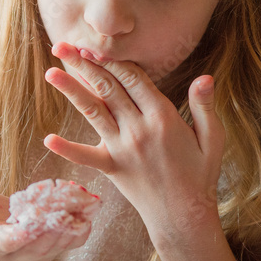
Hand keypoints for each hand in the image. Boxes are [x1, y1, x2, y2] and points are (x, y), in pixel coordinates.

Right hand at [0, 182, 91, 260]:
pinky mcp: (55, 251)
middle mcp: (18, 258)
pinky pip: (72, 242)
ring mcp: (38, 257)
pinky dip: (82, 225)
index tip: (35, 218)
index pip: (9, 242)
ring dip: (71, 222)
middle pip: (40, 245)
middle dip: (54, 223)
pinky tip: (87, 207)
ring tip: (79, 198)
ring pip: (59, 243)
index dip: (23, 232)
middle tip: (66, 199)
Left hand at [42, 41, 224, 238]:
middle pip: (108, 88)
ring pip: (93, 111)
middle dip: (85, 64)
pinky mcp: (111, 167)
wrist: (184, 216)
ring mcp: (122, 148)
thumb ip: (205, 106)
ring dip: (70, 90)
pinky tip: (48, 139)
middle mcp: (139, 129)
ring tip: (51, 71)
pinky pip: (86, 156)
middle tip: (63, 46)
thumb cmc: (200, 175)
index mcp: (163, 117)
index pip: (133, 79)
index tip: (94, 44)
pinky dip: (67, 148)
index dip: (112, 60)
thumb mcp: (212, 139)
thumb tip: (205, 77)